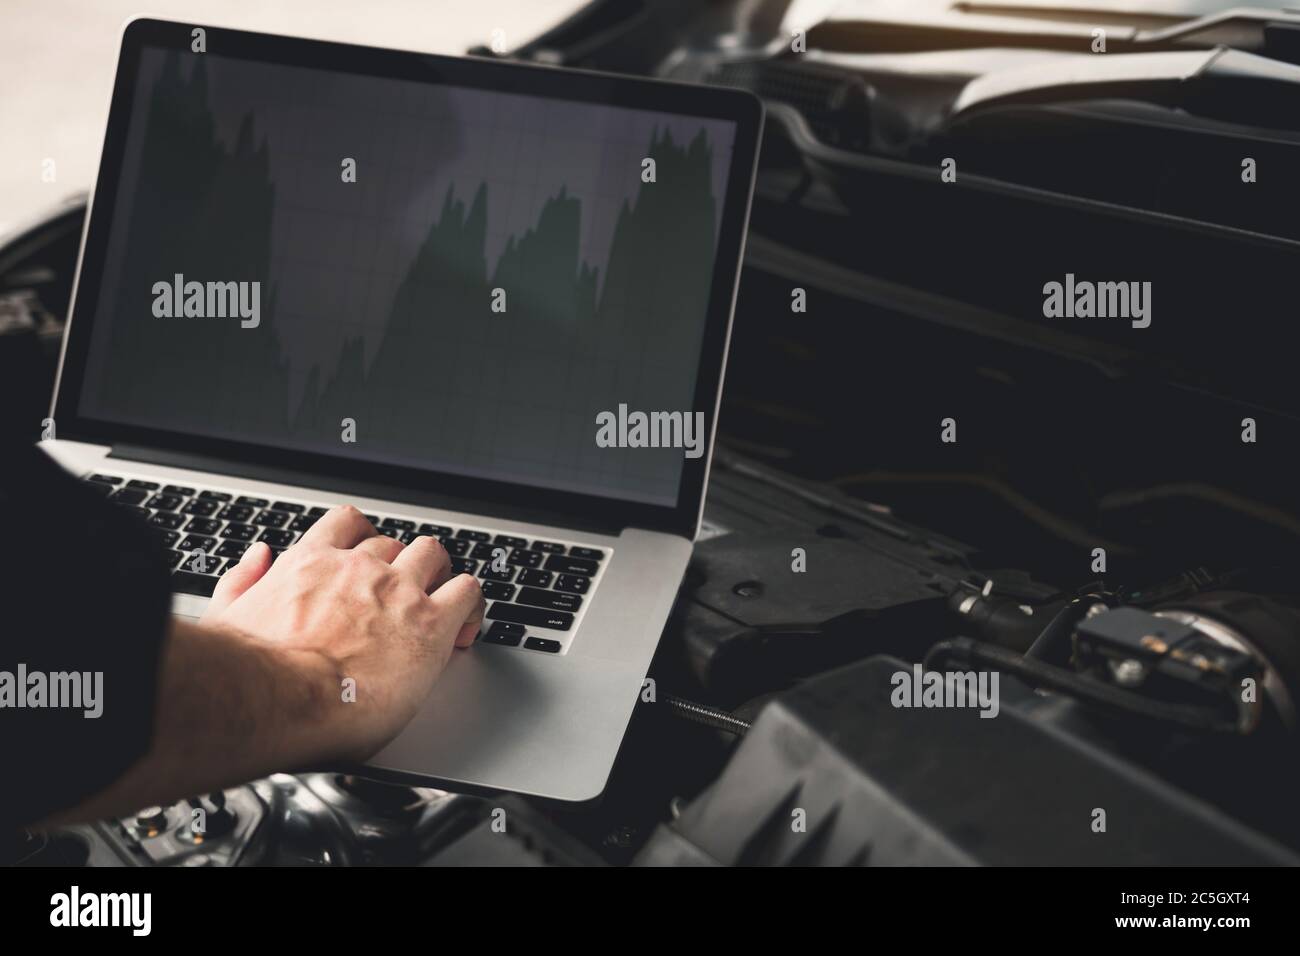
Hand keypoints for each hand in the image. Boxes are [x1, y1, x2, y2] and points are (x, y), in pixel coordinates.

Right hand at [200, 505, 484, 761]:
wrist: (278, 701)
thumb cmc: (250, 674)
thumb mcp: (228, 618)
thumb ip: (243, 582)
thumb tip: (258, 558)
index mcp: (310, 563)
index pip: (348, 525)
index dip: (365, 542)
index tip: (369, 561)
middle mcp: (358, 569)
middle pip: (395, 544)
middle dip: (402, 567)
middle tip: (403, 598)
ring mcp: (398, 592)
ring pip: (435, 555)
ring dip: (439, 576)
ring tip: (439, 604)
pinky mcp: (430, 624)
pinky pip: (468, 592)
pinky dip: (471, 604)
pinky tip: (464, 625)